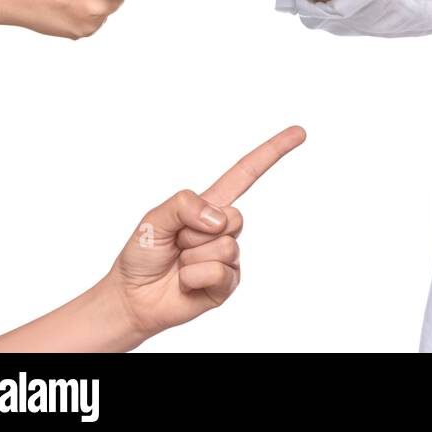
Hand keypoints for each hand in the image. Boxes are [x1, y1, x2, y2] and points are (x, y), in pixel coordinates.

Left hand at [105, 126, 304, 344]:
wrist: (133, 297)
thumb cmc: (143, 254)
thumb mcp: (155, 217)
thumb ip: (185, 204)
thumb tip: (220, 220)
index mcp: (211, 205)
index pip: (246, 173)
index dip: (273, 151)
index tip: (299, 133)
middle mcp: (224, 228)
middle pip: (235, 217)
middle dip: (197, 231)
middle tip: (177, 244)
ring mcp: (229, 256)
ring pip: (226, 247)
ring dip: (193, 257)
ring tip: (179, 264)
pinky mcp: (228, 283)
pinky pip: (219, 272)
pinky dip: (195, 277)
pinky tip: (186, 281)